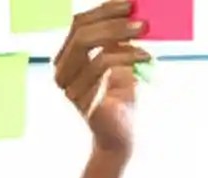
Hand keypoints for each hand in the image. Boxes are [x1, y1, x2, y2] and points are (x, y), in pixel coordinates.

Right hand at [54, 1, 150, 156]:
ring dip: (123, 42)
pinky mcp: (82, 100)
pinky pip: (102, 71)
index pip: (79, 23)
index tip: (129, 3)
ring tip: (146, 42)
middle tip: (141, 22)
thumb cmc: (121, 97)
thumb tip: (132, 12)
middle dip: (113, 23)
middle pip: (82, 34)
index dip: (104, 10)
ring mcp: (68, 87)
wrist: (121, 135)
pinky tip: (146, 57)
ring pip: (92, 52)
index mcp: (66, 56)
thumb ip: (118, 39)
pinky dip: (127, 60)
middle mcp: (61, 70)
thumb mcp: (120, 61)